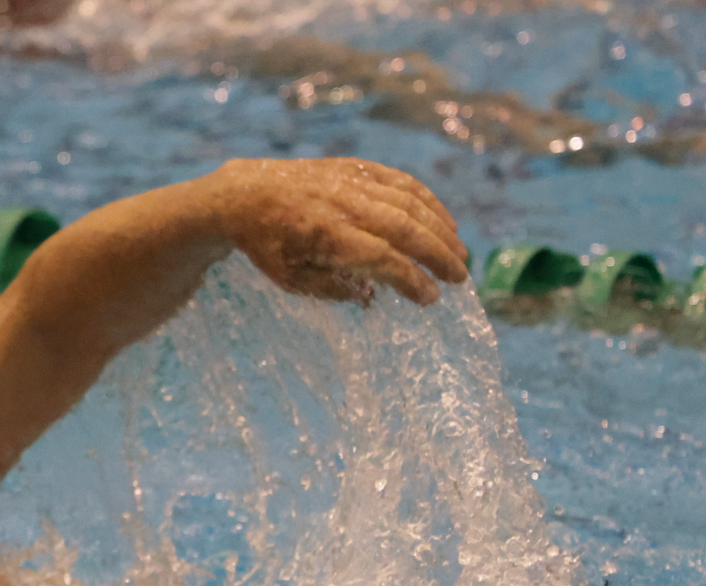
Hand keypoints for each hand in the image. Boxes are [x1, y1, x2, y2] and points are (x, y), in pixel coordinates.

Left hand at [202, 158, 468, 304]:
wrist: (245, 196)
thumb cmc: (268, 246)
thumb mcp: (291, 280)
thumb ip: (333, 289)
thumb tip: (373, 297)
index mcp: (326, 237)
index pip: (382, 259)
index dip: (411, 279)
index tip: (430, 298)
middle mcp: (345, 206)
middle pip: (405, 230)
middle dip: (438, 255)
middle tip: (460, 279)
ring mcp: (352, 182)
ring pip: (410, 203)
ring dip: (440, 229)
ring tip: (459, 253)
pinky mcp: (356, 168)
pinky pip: (401, 182)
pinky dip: (428, 200)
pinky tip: (443, 219)